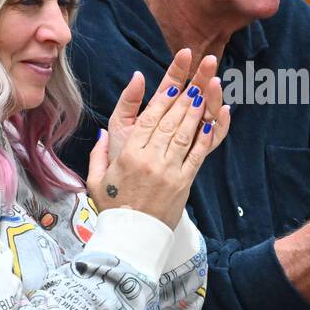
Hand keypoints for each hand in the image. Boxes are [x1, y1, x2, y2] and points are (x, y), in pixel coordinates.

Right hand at [86, 50, 230, 226]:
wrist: (130, 238)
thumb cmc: (112, 207)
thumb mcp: (96, 178)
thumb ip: (100, 152)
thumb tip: (105, 131)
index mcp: (128, 154)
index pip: (149, 116)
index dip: (165, 92)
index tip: (176, 75)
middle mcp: (150, 158)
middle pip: (170, 119)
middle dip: (186, 93)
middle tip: (199, 71)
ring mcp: (168, 170)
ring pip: (185, 132)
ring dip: (197, 109)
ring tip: (207, 86)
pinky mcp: (183, 182)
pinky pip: (197, 154)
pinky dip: (205, 136)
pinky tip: (213, 119)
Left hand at [102, 49, 222, 167]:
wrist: (128, 195)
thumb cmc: (122, 157)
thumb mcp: (120, 126)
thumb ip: (129, 101)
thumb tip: (139, 75)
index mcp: (157, 112)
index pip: (170, 86)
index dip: (178, 69)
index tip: (185, 52)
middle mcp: (174, 123)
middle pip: (191, 96)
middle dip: (200, 77)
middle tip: (210, 60)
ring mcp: (187, 138)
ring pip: (205, 114)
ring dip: (212, 98)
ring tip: (215, 82)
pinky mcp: (195, 156)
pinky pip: (212, 140)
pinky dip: (221, 126)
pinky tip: (225, 111)